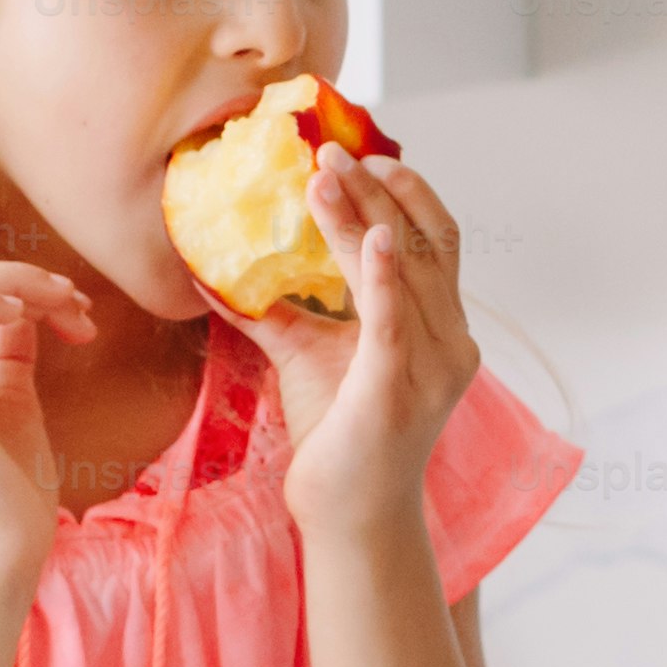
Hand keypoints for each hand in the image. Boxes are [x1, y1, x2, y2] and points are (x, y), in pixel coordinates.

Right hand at [0, 258, 94, 584]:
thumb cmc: (8, 494)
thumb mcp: (13, 404)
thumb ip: (8, 356)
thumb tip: (21, 312)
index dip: (26, 290)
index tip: (82, 313)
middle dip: (27, 279)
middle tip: (81, 303)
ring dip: (18, 284)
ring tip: (68, 306)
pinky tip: (30, 315)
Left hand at [235, 147, 481, 536]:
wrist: (350, 517)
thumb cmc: (337, 439)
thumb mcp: (307, 358)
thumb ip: (276, 313)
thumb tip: (215, 273)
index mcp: (440, 328)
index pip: (435, 242)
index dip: (404, 192)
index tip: (357, 154)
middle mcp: (451, 341)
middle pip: (426, 242)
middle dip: (380, 189)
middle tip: (329, 150)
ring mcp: (432, 367)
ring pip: (408, 268)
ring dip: (366, 215)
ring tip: (326, 175)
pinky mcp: (398, 389)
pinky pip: (395, 320)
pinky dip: (386, 274)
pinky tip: (372, 236)